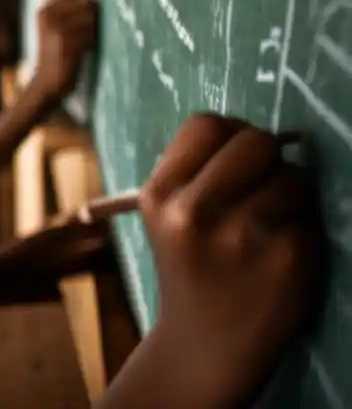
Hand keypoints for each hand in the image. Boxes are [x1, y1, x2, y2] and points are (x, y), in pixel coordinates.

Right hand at [29, 0, 96, 99]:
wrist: (47, 82)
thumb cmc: (57, 54)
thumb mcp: (55, 28)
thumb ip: (69, 11)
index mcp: (45, 11)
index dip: (85, 2)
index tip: (84, 17)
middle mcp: (48, 17)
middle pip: (85, 3)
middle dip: (92, 17)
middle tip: (84, 34)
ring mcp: (57, 29)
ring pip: (90, 19)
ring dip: (92, 31)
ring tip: (83, 43)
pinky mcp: (67, 43)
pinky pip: (90, 34)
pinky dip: (91, 42)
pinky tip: (83, 50)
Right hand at [141, 115, 318, 405]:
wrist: (204, 344)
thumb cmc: (190, 268)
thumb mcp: (166, 217)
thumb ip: (195, 173)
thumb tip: (254, 132)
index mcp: (159, 196)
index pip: (207, 123)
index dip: (230, 135)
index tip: (234, 160)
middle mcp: (193, 213)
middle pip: (255, 140)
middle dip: (267, 157)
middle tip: (261, 185)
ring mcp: (242, 236)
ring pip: (292, 176)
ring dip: (289, 193)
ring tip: (268, 224)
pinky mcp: (287, 258)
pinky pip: (309, 215)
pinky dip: (301, 227)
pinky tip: (279, 252)